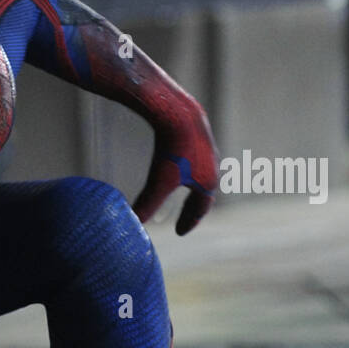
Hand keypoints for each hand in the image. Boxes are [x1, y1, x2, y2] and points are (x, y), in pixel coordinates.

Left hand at [132, 99, 219, 235]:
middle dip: (193, 208)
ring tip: (186, 193)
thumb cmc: (171, 152)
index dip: (189, 221)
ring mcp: (209, 152)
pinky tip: (181, 167)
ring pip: (203, 176)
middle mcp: (212, 168)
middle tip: (185, 218)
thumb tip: (135, 224)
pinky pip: (198, 160)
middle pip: (204, 195)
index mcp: (208, 183)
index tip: (179, 232)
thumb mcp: (158, 182)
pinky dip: (191, 171)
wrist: (180, 115)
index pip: (200, 209)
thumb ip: (148, 205)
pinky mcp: (200, 137)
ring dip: (194, 189)